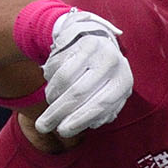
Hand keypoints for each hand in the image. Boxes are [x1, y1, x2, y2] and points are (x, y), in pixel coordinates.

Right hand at [38, 9, 131, 137]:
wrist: (94, 36)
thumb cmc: (102, 75)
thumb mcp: (109, 92)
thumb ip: (103, 111)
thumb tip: (89, 124)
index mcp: (123, 81)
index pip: (101, 105)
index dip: (80, 120)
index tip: (63, 131)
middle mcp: (112, 63)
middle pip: (79, 92)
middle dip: (59, 113)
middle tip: (44, 126)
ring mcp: (95, 49)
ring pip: (64, 79)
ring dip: (52, 97)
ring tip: (50, 104)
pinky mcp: (76, 40)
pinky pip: (56, 65)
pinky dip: (50, 80)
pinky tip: (52, 85)